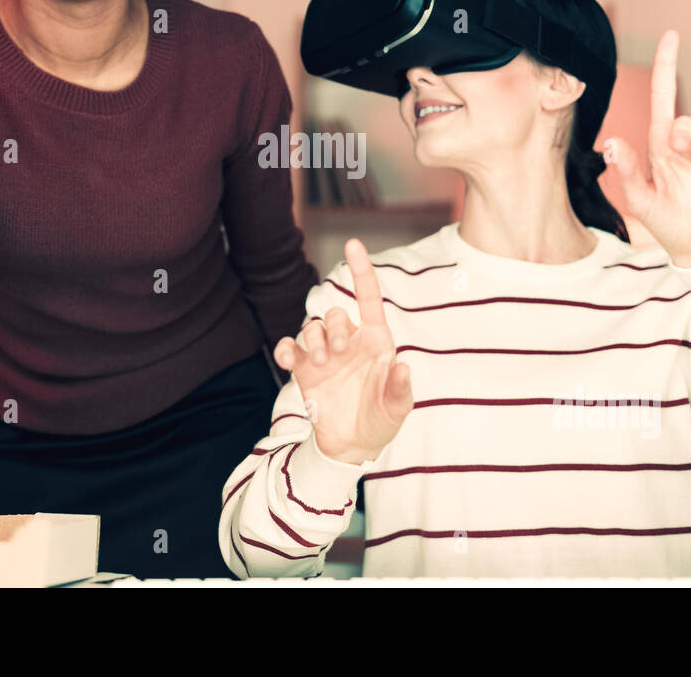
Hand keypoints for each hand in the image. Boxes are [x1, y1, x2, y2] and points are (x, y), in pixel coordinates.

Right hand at [274, 238, 412, 464]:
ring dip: (314, 339)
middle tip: (338, 351)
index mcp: (376, 341)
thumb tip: (404, 366)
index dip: (361, 271)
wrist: (352, 447)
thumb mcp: (397, 409)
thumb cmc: (381, 422)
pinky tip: (289, 359)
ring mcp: (325, 354)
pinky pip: (290, 348)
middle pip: (336, 314)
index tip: (353, 244)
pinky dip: (286, 348)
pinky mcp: (304, 369)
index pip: (369, 298)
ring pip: (312, 327)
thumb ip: (400, 390)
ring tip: (321, 362)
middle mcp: (349, 342)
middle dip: (335, 326)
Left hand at [606, 30, 690, 266]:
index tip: (671, 35)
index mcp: (662, 147)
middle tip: (681, 154)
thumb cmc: (667, 223)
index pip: (663, 98)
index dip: (666, 66)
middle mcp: (688, 146)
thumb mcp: (641, 201)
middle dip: (684, 131)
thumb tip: (610, 142)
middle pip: (687, 118)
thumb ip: (626, 171)